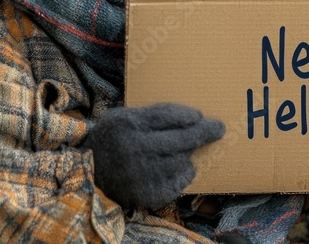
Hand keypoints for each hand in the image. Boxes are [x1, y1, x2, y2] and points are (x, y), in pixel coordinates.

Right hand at [81, 102, 224, 209]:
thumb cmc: (113, 139)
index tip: (199, 115)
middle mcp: (135, 149)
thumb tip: (192, 115)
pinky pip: (179, 181)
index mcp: (127, 125)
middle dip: (203, 132)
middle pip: (179, 140)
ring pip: (181, 161)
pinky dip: (181, 174)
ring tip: (181, 152)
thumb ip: (151, 114)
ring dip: (187, 155)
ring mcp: (142, 174)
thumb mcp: (122, 117)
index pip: (165, 116)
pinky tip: (172, 169)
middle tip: (218, 128)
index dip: (185, 115)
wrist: (90, 175)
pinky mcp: (149, 193)